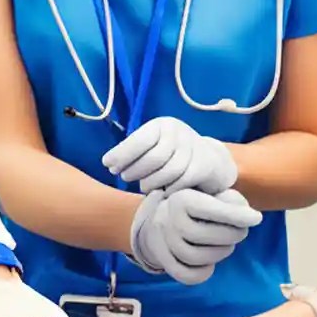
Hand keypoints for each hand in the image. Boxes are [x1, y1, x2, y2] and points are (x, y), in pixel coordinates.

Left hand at [103, 117, 236, 194]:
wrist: (208, 159)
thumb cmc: (171, 154)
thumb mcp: (152, 145)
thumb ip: (134, 151)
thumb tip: (109, 163)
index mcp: (163, 124)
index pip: (140, 140)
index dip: (122, 154)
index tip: (108, 165)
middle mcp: (180, 132)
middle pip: (154, 157)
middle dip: (135, 170)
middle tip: (124, 177)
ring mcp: (194, 148)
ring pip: (169, 171)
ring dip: (151, 182)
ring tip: (141, 186)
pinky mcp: (205, 165)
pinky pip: (182, 181)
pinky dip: (168, 189)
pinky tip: (160, 191)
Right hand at [129, 189, 261, 284]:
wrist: (156, 219)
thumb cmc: (192, 205)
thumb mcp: (208, 193)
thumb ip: (228, 200)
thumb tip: (246, 215)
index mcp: (181, 199)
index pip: (213, 210)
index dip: (238, 216)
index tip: (257, 218)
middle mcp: (168, 220)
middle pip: (205, 235)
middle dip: (232, 235)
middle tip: (241, 231)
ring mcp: (163, 242)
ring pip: (197, 257)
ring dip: (220, 253)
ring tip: (227, 245)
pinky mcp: (163, 261)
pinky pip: (186, 275)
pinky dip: (203, 272)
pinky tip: (210, 263)